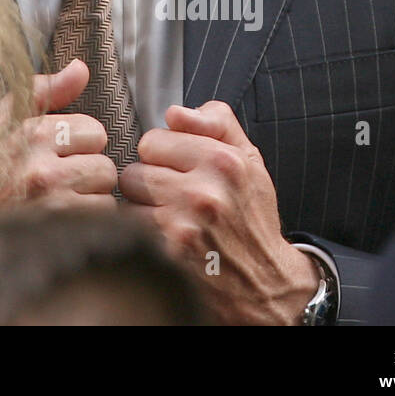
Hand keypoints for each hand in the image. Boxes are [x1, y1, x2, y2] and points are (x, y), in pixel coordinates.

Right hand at [0, 59, 117, 208]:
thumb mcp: (1, 116)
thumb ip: (45, 90)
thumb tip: (81, 69)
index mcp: (31, 133)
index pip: (95, 131)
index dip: (81, 142)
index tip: (60, 152)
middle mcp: (41, 167)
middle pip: (104, 165)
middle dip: (87, 171)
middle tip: (60, 178)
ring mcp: (49, 203)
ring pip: (104, 194)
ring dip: (88, 197)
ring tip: (59, 198)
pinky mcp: (55, 230)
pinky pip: (98, 218)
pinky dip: (85, 219)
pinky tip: (60, 216)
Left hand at [119, 100, 319, 323]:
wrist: (266, 283)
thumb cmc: (252, 217)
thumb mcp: (249, 160)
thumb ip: (216, 122)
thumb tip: (174, 112)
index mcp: (222, 162)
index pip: (152, 140)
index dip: (164, 156)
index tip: (181, 171)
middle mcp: (203, 192)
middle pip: (135, 170)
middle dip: (150, 182)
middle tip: (176, 198)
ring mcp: (184, 225)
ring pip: (128, 200)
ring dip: (143, 208)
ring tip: (171, 218)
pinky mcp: (168, 254)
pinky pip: (130, 227)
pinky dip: (142, 232)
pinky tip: (166, 238)